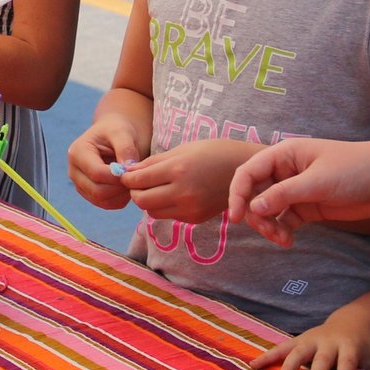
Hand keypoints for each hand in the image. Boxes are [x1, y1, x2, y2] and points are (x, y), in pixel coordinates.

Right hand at [66, 121, 145, 209]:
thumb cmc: (117, 129)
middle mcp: (74, 171)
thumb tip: (126, 170)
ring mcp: (80, 184)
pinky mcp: (89, 194)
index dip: (118, 176)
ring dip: (121, 195)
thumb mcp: (122, 132)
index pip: (97, 174)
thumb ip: (125, 148)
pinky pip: (106, 205)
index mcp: (77, 152)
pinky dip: (120, 200)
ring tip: (133, 180)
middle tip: (135, 177)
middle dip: (120, 187)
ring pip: (102, 201)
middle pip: (97, 191)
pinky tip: (128, 186)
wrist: (115, 134)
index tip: (134, 170)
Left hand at [120, 140, 249, 223]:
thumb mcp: (181, 150)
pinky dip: (165, 207)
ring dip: (148, 202)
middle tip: (137, 183)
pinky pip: (170, 216)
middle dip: (134, 192)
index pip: (138, 180)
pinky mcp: (196, 218)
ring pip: (153, 212)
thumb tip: (127, 171)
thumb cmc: (212, 152)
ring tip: (155, 188)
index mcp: (177, 170)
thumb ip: (152, 163)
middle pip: (141, 201)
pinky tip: (173, 194)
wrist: (244, 168)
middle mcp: (183, 192)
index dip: (126, 177)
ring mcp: (190, 208)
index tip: (125, 174)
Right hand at [228, 137, 369, 247]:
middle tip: (268, 231)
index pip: (248, 173)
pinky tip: (288, 241)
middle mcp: (286, 171)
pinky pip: (284, 220)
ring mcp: (297, 190)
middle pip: (254, 193)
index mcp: (284, 155)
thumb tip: (253, 208)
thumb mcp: (318, 181)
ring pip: (268, 210)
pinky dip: (281, 231)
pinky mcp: (308, 207)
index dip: (237, 194)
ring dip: (268, 225)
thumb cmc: (356, 169)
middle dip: (255, 214)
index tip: (236, 218)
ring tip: (282, 239)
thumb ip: (284, 194)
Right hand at [251, 317, 369, 369]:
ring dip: (288, 367)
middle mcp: (328, 342)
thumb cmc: (366, 347)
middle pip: (320, 358)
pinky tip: (252, 366)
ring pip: (297, 352)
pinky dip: (266, 357)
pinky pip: (279, 348)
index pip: (347, 362)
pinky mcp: (297, 340)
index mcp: (349, 347)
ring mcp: (310, 340)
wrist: (352, 321)